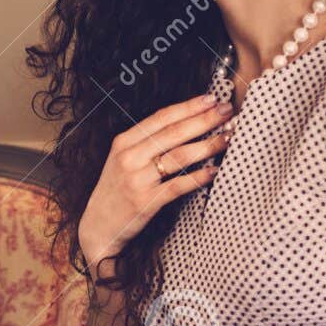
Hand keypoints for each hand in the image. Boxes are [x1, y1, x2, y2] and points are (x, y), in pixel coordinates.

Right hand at [78, 93, 231, 271]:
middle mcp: (129, 157)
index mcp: (124, 142)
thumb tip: (186, 126)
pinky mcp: (145, 201)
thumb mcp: (122, 160)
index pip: (161, 118)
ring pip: (179, 156)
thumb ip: (146, 144)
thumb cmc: (116, 191)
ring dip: (207, 145)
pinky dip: (198, 177)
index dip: (188, 107)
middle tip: (227, 111)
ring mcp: (136, 179)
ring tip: (229, 138)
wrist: (97, 227)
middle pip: (173, 133)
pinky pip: (178, 186)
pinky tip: (215, 171)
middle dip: (204, 120)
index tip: (211, 99)